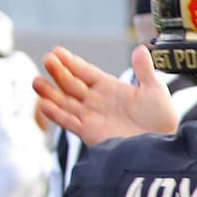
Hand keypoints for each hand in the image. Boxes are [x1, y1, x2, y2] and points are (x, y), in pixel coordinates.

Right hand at [33, 45, 175, 145]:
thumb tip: (141, 48)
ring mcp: (92, 117)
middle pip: (72, 84)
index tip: (57, 52)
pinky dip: (56, 114)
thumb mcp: (154, 91)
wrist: (160, 147)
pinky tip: (43, 104)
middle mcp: (97, 101)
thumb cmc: (161, 121)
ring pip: (65, 102)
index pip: (86, 72)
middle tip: (48, 59)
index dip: (71, 63)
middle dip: (59, 72)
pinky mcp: (90, 133)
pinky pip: (68, 121)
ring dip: (50, 92)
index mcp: (110, 88)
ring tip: (36, 81)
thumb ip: (144, 70)